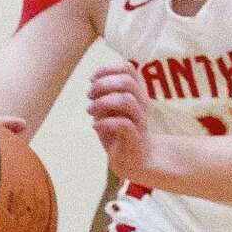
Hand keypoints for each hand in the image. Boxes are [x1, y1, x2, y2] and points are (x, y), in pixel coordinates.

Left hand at [87, 64, 152, 179]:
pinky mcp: (137, 139)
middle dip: (103, 84)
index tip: (91, 79)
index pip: (128, 69)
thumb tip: (93, 85)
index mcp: (136, 94)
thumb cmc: (120, 134)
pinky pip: (124, 124)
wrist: (136, 162)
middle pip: (127, 82)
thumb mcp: (109, 111)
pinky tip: (95, 126)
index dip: (107, 69)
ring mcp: (140, 122)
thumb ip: (104, 97)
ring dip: (103, 103)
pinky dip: (105, 123)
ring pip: (127, 100)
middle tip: (89, 95)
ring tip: (90, 111)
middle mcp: (141, 105)